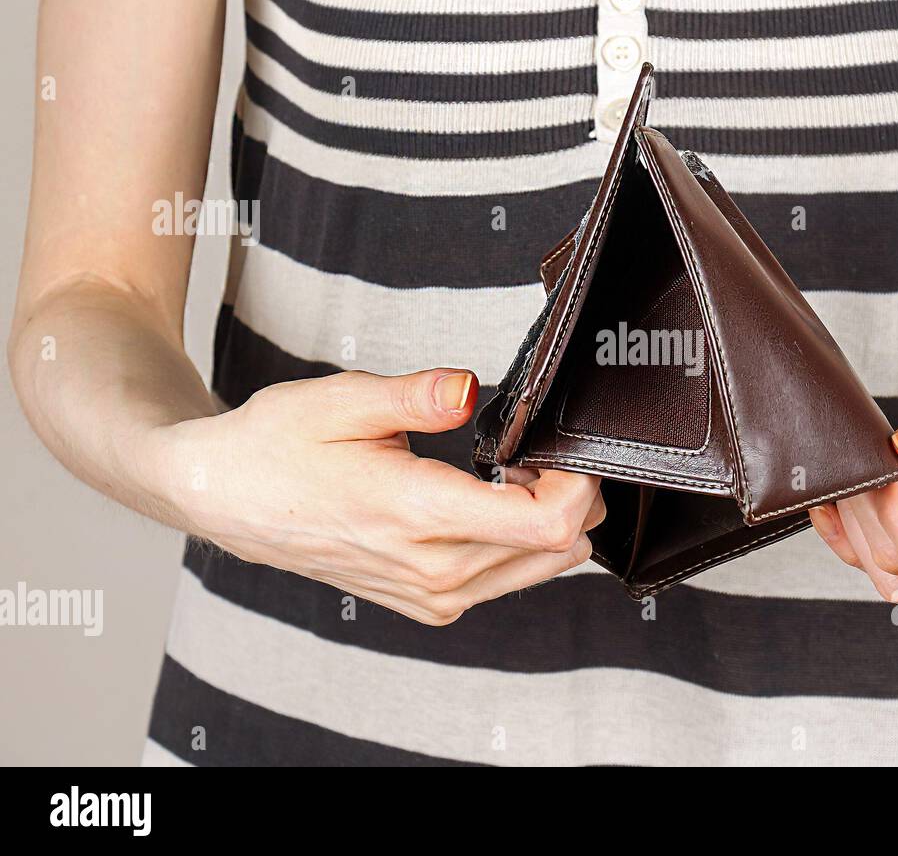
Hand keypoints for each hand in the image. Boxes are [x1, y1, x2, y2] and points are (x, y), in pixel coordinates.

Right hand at [147, 369, 604, 624]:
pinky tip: (483, 502)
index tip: (562, 449)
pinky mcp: (427, 604)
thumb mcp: (343, 400)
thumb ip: (418, 396)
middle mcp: (432, 569)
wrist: (225, 498)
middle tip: (532, 452)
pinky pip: (506, 581)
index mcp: (417, 513)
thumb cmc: (276, 446)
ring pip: (542, 571)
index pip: (545, 524)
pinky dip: (519, 545)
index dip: (577, 482)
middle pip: (558, 550)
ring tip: (503, 474)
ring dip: (547, 522)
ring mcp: (431, 595)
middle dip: (570, 496)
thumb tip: (469, 388)